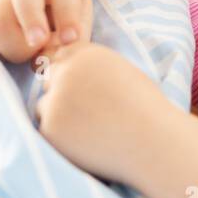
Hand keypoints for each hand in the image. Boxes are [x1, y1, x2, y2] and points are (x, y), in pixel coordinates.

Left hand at [33, 41, 174, 183]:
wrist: (153, 141)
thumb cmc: (146, 111)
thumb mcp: (122, 73)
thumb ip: (93, 67)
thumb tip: (67, 69)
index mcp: (87, 54)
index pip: (62, 57)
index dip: (71, 76)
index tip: (85, 93)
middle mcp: (67, 71)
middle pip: (49, 80)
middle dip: (61, 95)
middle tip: (88, 115)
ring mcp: (56, 98)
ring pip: (44, 106)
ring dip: (59, 117)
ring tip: (92, 130)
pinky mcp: (50, 126)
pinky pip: (46, 131)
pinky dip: (61, 139)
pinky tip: (87, 143)